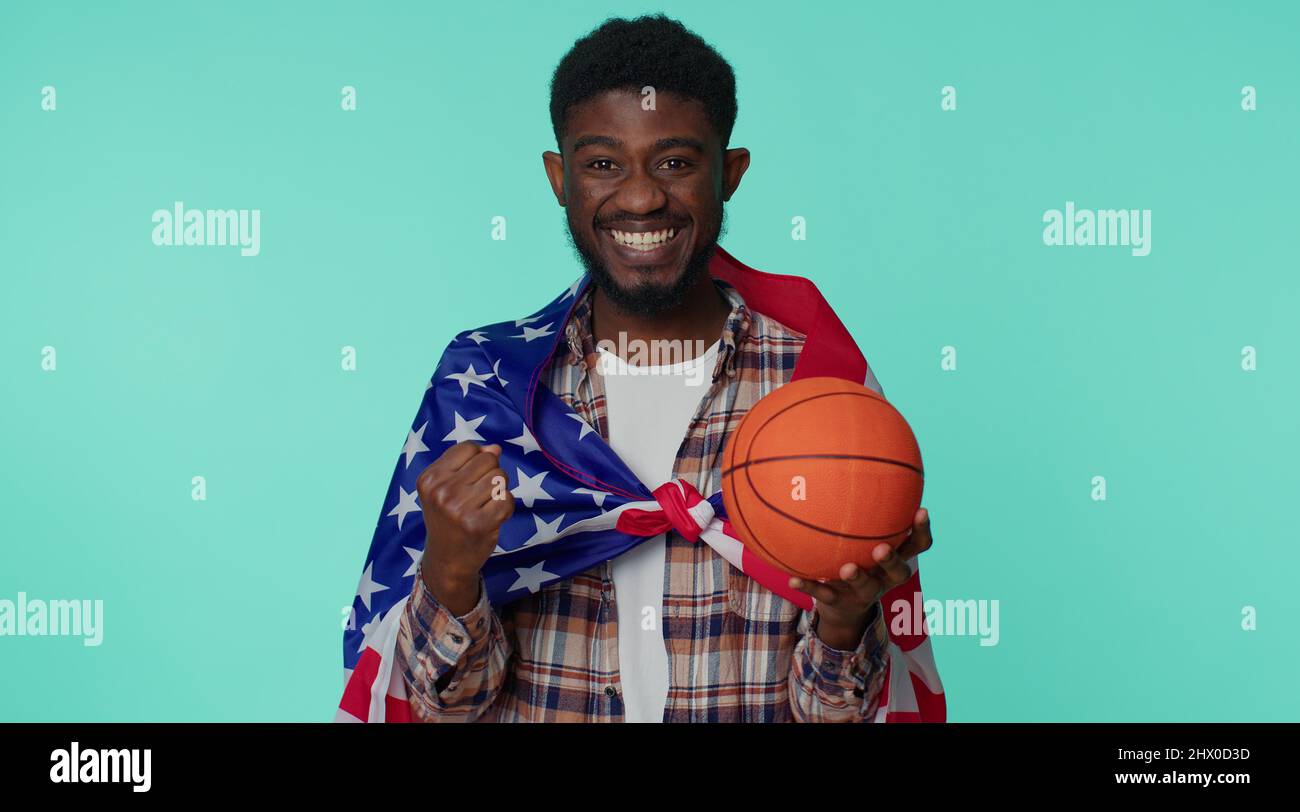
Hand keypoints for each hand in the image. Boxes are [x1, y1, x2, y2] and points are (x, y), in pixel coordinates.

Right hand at [416, 441, 513, 614]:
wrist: (447, 561)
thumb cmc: (448, 519)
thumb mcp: (445, 488)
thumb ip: (467, 464)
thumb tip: (495, 448)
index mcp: (430, 479)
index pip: (468, 448)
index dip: (477, 460)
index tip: (469, 479)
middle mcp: (442, 492)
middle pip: (488, 459)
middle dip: (491, 473)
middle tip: (479, 495)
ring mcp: (460, 509)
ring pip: (500, 477)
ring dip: (499, 490)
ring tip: (484, 506)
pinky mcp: (480, 524)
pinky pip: (508, 499)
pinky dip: (505, 508)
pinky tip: (492, 518)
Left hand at [789, 507, 933, 649]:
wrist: (844, 605)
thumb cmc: (856, 554)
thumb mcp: (864, 534)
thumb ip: (863, 505)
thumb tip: (841, 457)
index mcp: (896, 556)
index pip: (918, 544)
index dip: (922, 530)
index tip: (921, 510)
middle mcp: (885, 576)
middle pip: (900, 571)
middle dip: (892, 559)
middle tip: (880, 548)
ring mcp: (864, 591)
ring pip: (867, 587)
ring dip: (858, 577)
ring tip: (848, 568)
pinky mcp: (840, 601)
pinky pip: (824, 594)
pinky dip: (810, 586)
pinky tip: (793, 578)